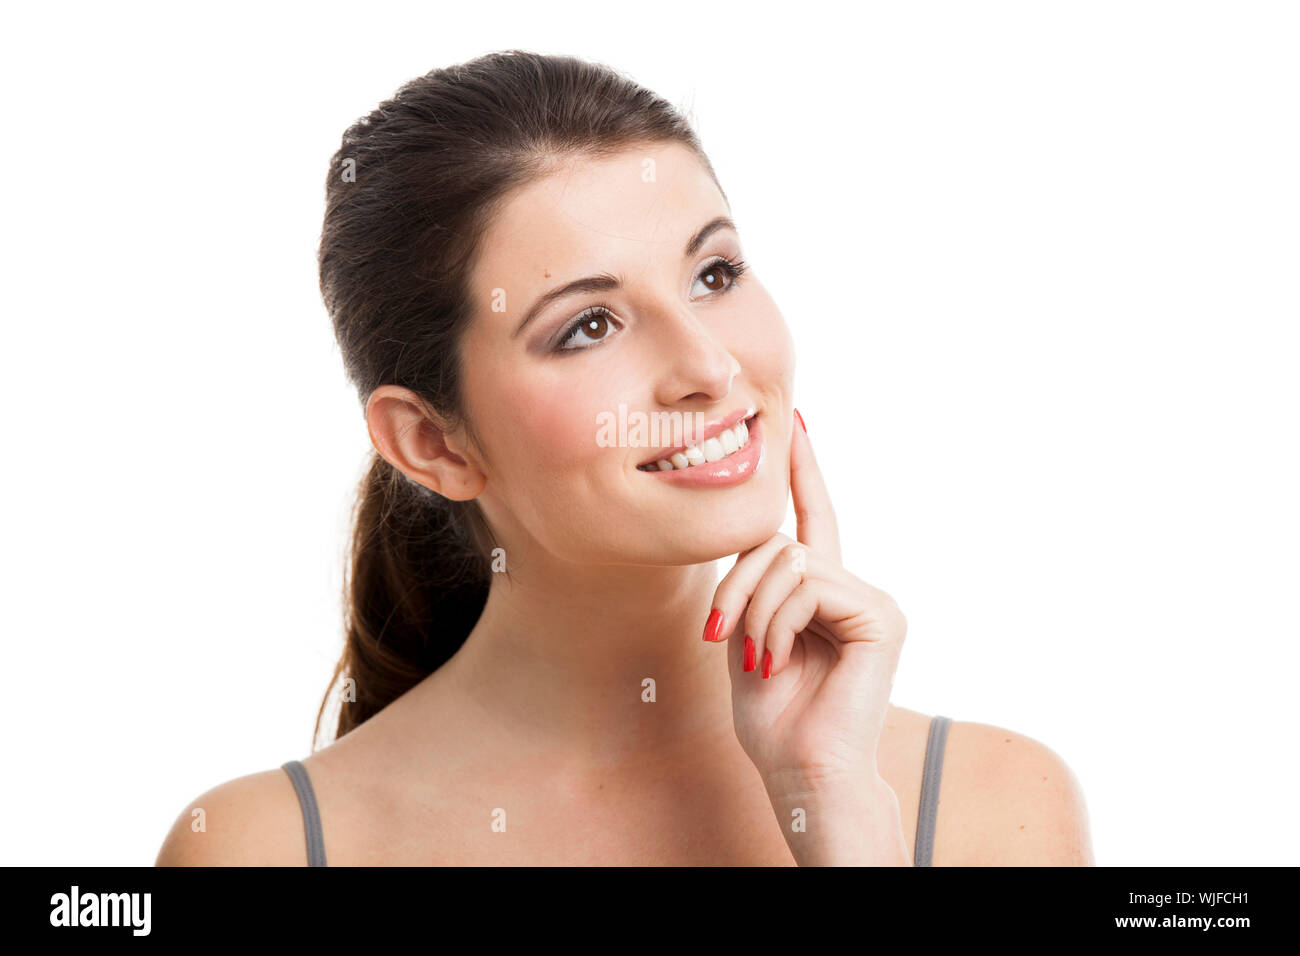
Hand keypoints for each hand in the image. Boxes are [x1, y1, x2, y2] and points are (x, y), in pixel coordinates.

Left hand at [702, 408, 910, 862]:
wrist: (801, 770)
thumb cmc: (774, 718)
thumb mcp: (748, 633)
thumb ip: (755, 582)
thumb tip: (760, 536)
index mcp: (825, 595)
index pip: (813, 520)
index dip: (803, 472)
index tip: (796, 423)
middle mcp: (855, 591)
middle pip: (781, 543)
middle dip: (737, 584)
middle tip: (721, 634)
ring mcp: (873, 602)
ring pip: (791, 560)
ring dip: (754, 608)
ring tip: (755, 656)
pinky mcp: (882, 615)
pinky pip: (809, 584)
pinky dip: (777, 621)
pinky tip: (777, 658)